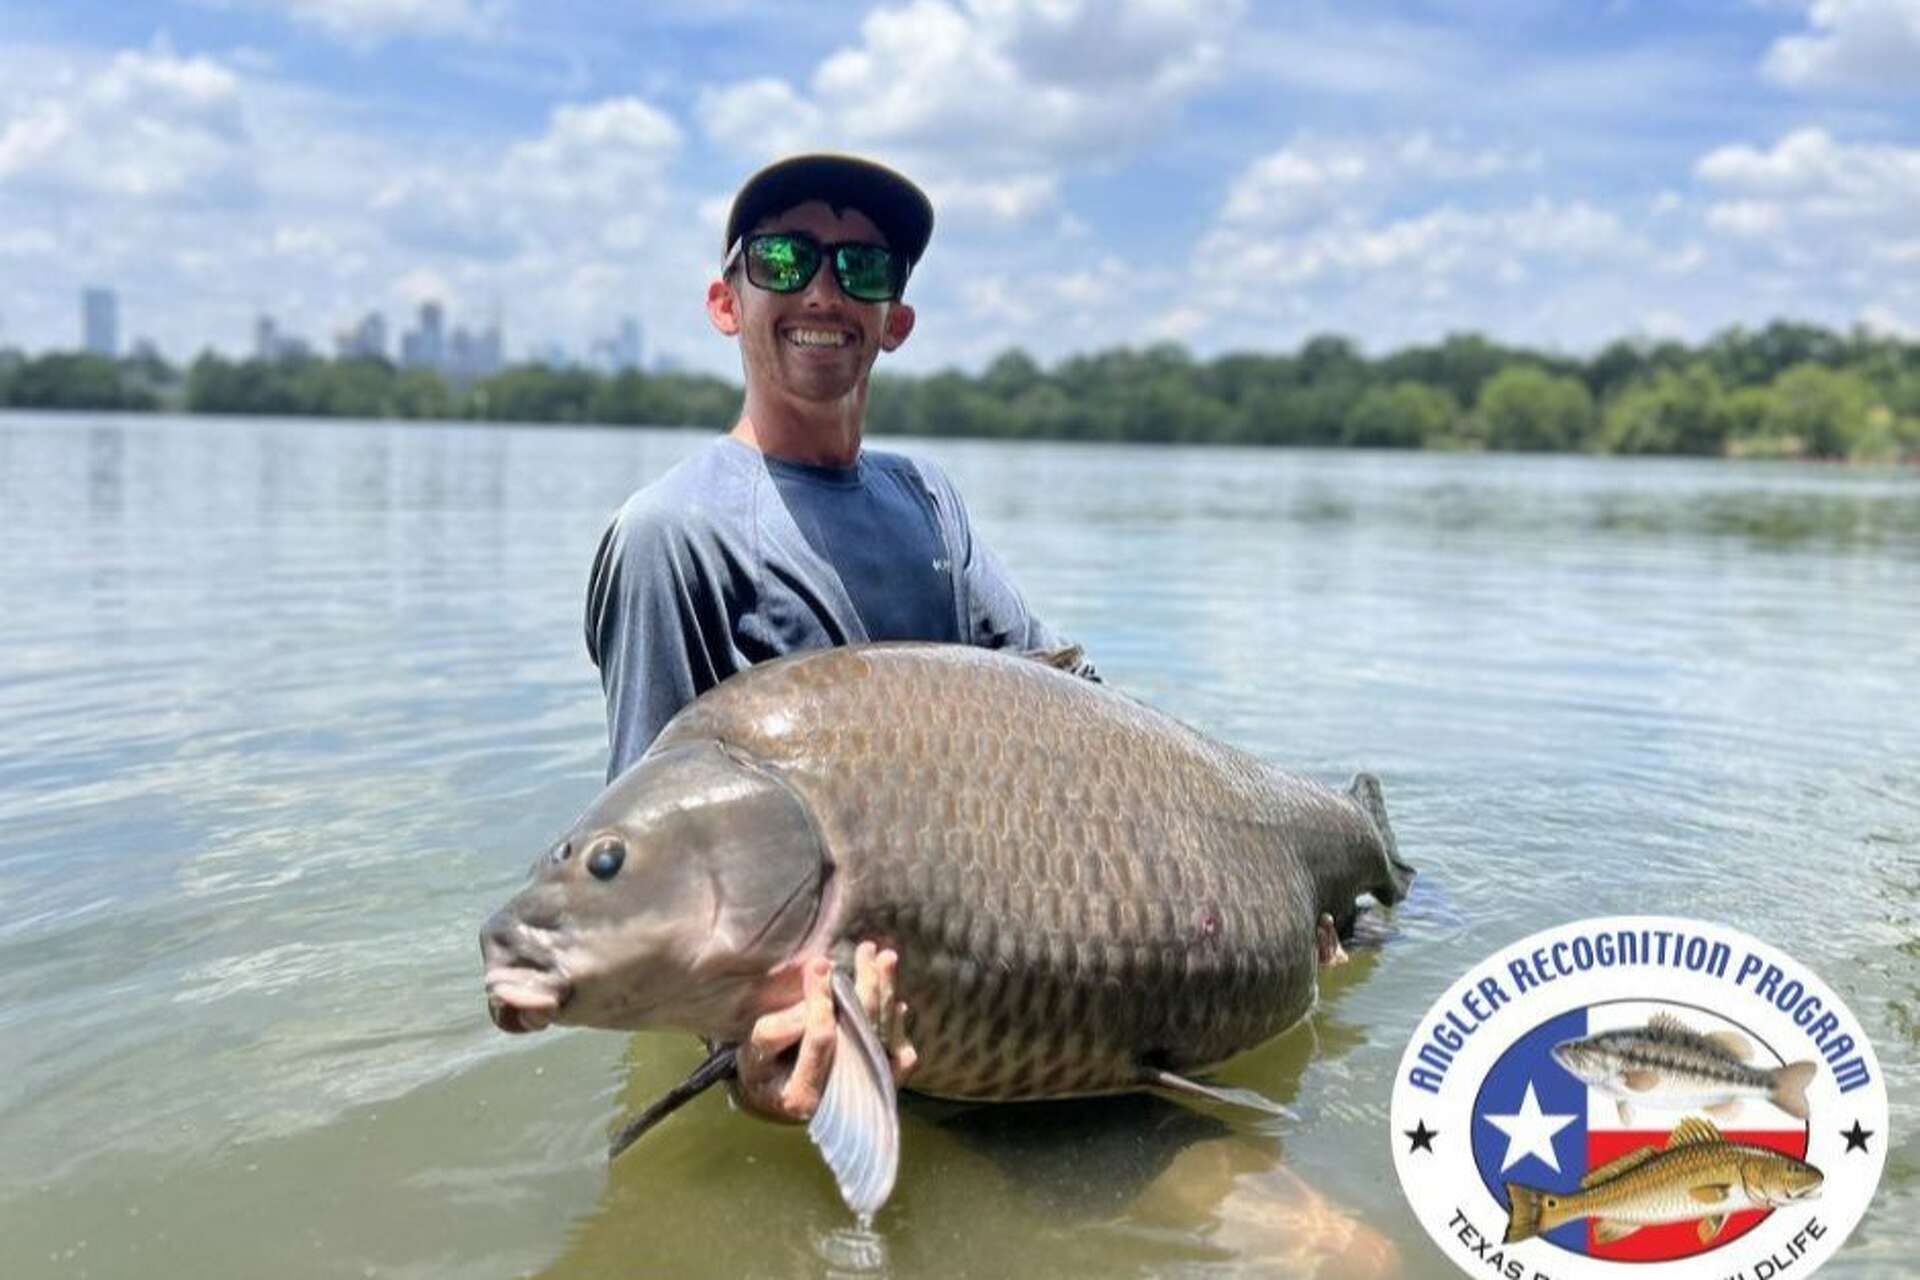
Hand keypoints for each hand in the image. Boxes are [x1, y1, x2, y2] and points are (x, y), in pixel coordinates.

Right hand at [734, 941, 916, 1122]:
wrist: (779, 1098)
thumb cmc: (763, 1073)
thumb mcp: (754, 1054)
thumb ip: (774, 1034)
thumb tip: (808, 1009)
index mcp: (803, 1094)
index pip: (820, 1038)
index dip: (820, 1000)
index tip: (820, 965)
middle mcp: (839, 1097)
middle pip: (862, 1034)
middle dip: (866, 988)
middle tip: (866, 950)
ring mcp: (862, 1092)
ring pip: (884, 1039)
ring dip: (887, 995)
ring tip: (886, 959)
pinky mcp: (879, 1085)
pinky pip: (899, 1057)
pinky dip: (898, 1028)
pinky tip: (895, 1002)